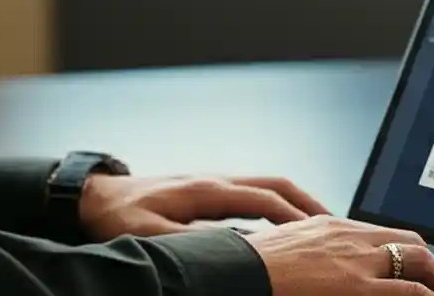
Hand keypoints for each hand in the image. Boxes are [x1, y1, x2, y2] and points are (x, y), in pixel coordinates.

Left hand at [79, 174, 330, 240]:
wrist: (95, 196)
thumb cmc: (118, 217)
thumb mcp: (151, 237)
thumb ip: (192, 244)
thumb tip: (234, 253)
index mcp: (206, 190)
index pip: (265, 201)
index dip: (297, 217)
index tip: (324, 234)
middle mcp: (215, 180)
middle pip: (276, 184)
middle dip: (309, 203)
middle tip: (339, 225)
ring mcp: (212, 183)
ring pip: (267, 186)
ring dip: (297, 201)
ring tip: (322, 224)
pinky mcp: (207, 191)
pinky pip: (253, 193)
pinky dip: (278, 205)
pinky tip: (285, 225)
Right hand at [244, 215, 433, 295]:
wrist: (237, 271)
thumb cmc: (251, 265)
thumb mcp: (284, 248)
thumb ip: (308, 250)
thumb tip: (315, 267)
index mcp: (331, 226)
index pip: (381, 233)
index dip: (403, 251)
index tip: (412, 265)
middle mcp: (350, 236)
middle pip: (408, 242)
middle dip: (431, 263)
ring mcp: (357, 261)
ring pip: (418, 261)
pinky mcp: (359, 288)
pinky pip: (410, 291)